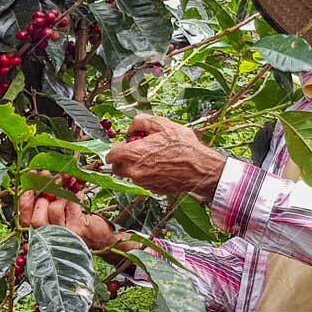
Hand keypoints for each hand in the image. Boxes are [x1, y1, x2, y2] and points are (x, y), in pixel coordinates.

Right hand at [18, 190, 127, 252]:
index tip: (30, 185)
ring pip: (54, 209)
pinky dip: (75, 196)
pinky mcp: (78, 228)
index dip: (25, 202)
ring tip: (66, 195)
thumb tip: (36, 181)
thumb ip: (45, 205)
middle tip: (48, 182)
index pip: (25, 220)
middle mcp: (50, 239)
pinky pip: (72, 204)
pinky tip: (79, 196)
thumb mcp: (57, 218)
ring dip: (60, 196)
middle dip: (42, 196)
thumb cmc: (77, 226)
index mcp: (41, 235)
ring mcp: (64, 234)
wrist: (102, 240)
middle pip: (37, 218)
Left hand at [105, 114, 226, 200]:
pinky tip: (160, 166)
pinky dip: (147, 174)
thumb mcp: (163, 124)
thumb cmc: (184, 147)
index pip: (111, 155)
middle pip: (117, 168)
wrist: (200, 169)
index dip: (116, 149)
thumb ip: (142, 122)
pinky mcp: (152, 189)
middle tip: (135, 151)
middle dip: (123, 160)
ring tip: (153, 157)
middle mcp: (135, 171)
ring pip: (130, 175)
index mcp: (133, 154)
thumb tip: (132, 127)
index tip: (123, 146)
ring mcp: (143, 182)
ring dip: (135, 167)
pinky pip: (143, 181)